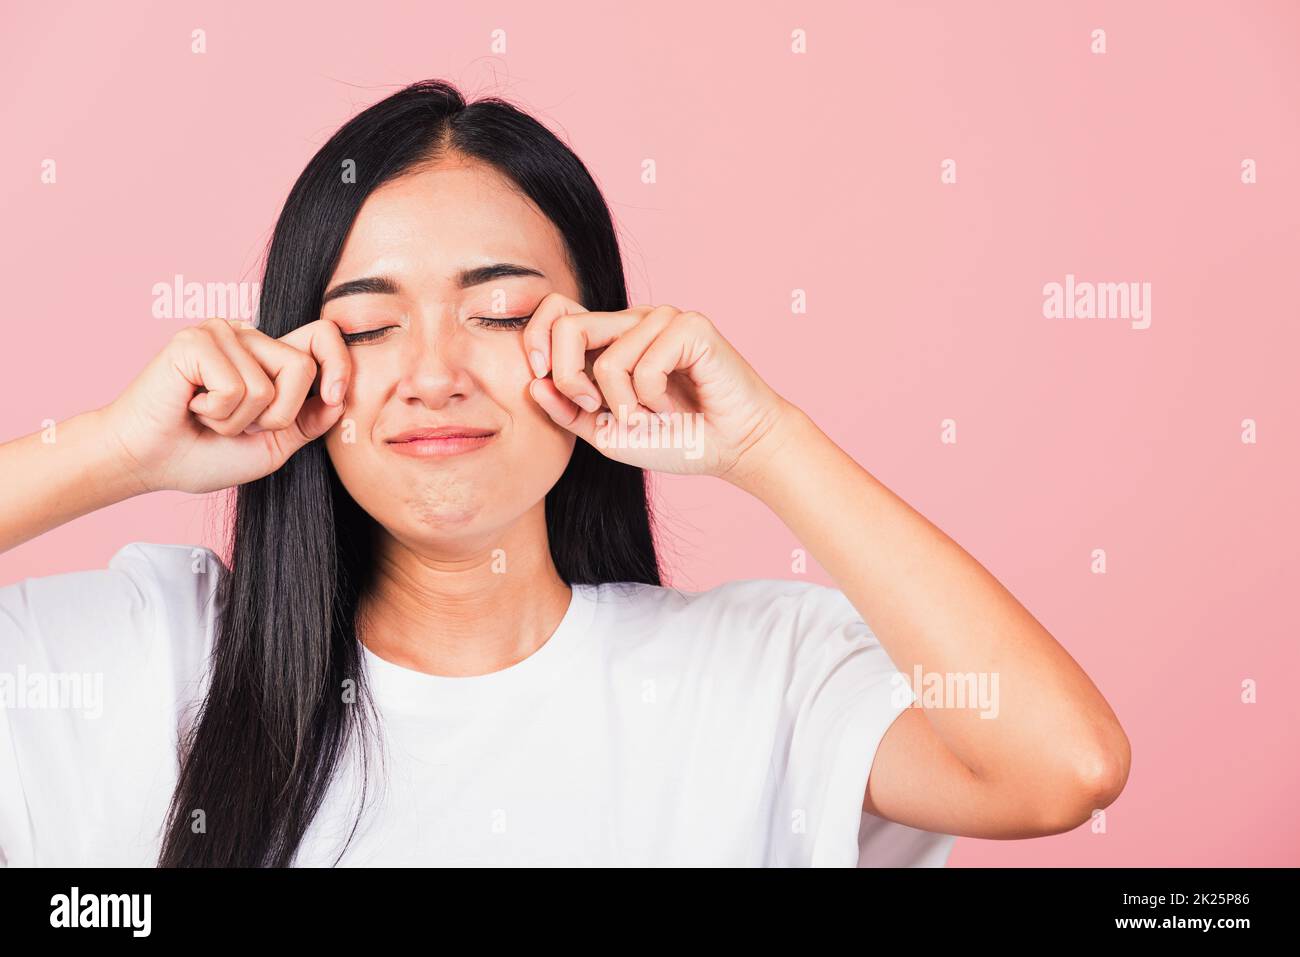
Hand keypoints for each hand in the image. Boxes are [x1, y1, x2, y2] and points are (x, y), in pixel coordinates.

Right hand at [99, 318, 351, 493]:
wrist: (149, 464)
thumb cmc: (205, 454)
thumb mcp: (274, 444)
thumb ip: (310, 420)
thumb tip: (339, 397)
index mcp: (269, 355)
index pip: (324, 336)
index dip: (340, 365)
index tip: (332, 397)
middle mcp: (248, 336)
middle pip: (303, 366)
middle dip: (278, 415)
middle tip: (238, 424)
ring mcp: (220, 332)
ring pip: (268, 384)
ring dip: (239, 420)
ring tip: (208, 416)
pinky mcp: (195, 341)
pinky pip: (236, 387)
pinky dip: (217, 412)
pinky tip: (191, 407)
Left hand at [523, 294, 796, 482]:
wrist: (733, 450)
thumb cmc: (677, 440)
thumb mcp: (607, 433)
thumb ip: (568, 410)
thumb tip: (532, 382)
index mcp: (612, 338)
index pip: (556, 314)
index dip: (535, 344)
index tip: (541, 383)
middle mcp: (635, 321)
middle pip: (568, 325)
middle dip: (568, 378)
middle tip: (595, 409)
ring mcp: (663, 319)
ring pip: (608, 358)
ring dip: (624, 404)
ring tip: (653, 415)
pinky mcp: (690, 327)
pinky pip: (645, 365)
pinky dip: (653, 399)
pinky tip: (675, 407)